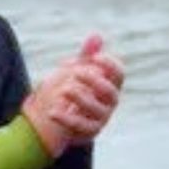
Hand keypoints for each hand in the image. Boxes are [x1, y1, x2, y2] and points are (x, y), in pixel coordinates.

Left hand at [21, 34, 124, 155]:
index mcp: (109, 84)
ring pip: (97, 109)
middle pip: (109, 91)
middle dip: (93, 80)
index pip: (118, 74)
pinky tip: (52, 111)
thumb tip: (96, 36)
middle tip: (75, 73)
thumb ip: (85, 56)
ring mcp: (101, 118)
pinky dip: (66, 118)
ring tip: (63, 90)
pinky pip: (81, 126)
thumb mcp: (74, 70)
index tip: (94, 57)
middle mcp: (109, 102)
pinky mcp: (89, 132)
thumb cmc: (67, 89)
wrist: (50, 116)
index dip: (109, 65)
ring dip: (80, 97)